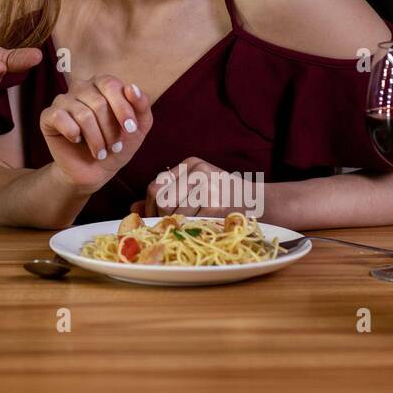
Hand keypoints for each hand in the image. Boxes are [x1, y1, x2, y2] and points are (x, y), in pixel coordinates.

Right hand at [41, 76, 152, 194]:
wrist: (94, 171)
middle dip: (110, 130)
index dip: (123, 108)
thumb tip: (132, 88)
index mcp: (102, 85)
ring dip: (96, 139)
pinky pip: (60, 118)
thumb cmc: (116, 145)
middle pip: (98, 102)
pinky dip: (72, 133)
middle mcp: (81, 87)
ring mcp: (63, 100)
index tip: (131, 130)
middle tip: (114, 147)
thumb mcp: (138, 129)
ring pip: (82, 114)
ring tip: (99, 152)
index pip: (111, 85)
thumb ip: (142, 107)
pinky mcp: (48, 116)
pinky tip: (76, 140)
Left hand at [131, 157, 251, 217]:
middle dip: (162, 217)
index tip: (157, 219)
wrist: (262, 203)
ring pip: (175, 212)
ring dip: (180, 225)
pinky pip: (193, 221)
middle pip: (162, 198)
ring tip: (192, 226)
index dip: (150, 207)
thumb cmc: (224, 200)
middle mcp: (199, 170)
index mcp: (190, 164)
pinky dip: (194, 229)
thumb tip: (131, 210)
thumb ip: (164, 198)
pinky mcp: (219, 203)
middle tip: (172, 226)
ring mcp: (210, 185)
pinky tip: (204, 226)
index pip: (155, 186)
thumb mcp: (194, 191)